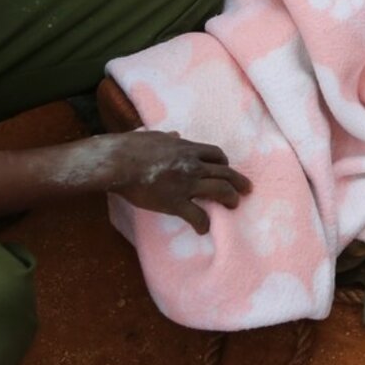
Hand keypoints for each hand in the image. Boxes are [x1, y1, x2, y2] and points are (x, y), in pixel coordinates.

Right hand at [105, 132, 252, 233]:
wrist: (117, 162)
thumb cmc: (131, 147)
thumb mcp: (155, 136)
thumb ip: (169, 138)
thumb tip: (176, 135)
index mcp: (188, 149)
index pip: (216, 155)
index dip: (224, 164)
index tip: (226, 170)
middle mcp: (193, 165)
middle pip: (225, 173)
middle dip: (239, 181)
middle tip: (247, 189)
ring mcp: (186, 184)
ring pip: (220, 191)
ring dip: (230, 199)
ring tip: (234, 206)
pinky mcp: (174, 202)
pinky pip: (196, 215)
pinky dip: (203, 223)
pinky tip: (204, 229)